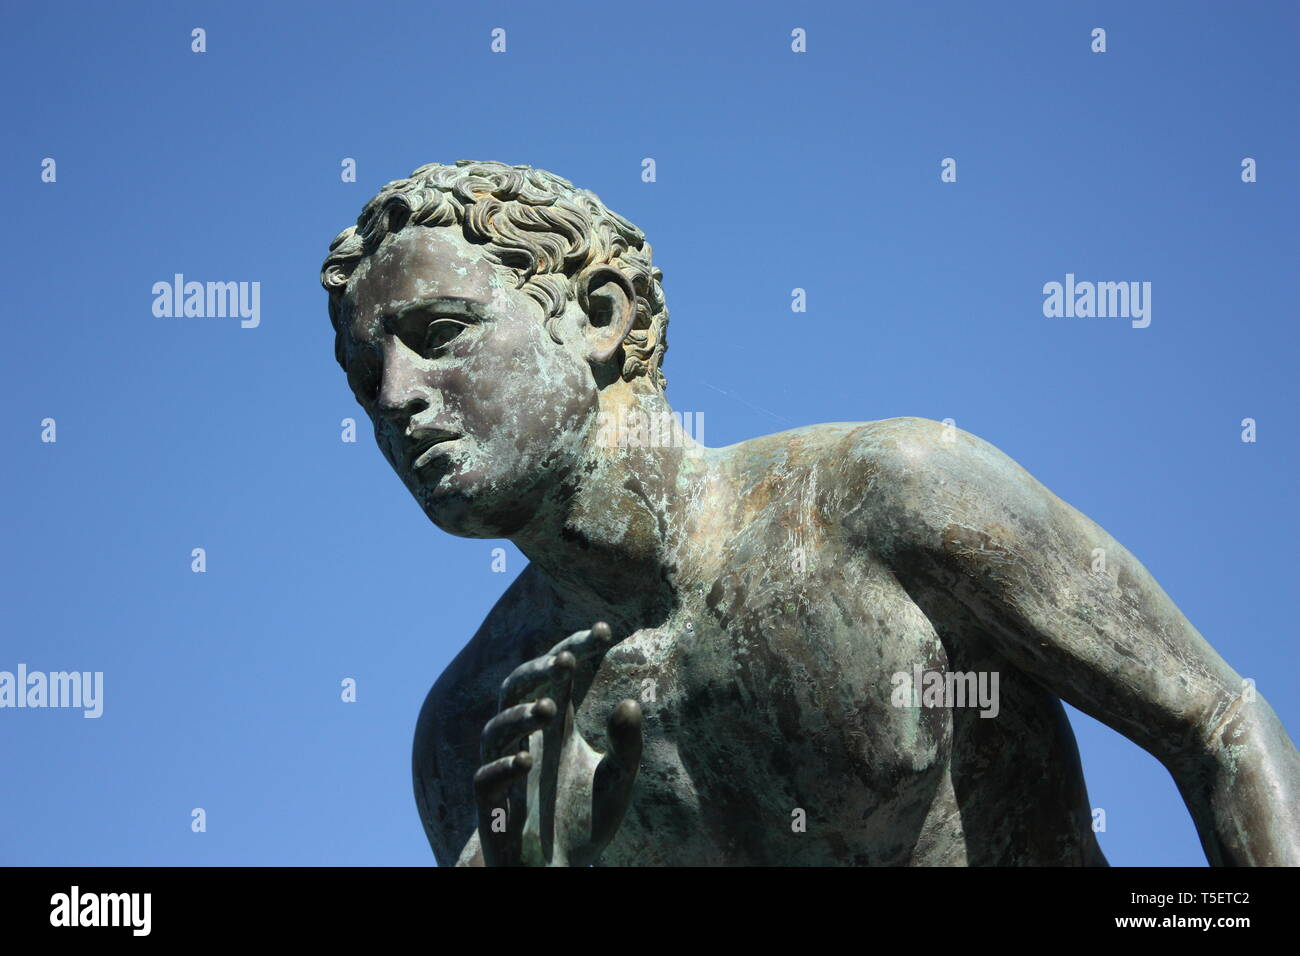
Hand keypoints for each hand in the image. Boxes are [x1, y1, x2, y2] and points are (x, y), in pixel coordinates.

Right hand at [472, 622, 641, 865]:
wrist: (555, 871)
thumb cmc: (583, 821)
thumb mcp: (618, 781)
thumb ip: (627, 746)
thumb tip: (629, 704)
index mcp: (556, 725)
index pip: (558, 673)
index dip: (576, 648)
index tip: (604, 630)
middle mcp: (526, 739)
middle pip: (516, 688)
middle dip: (538, 671)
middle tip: (565, 662)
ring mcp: (503, 770)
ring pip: (495, 730)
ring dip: (520, 716)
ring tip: (551, 710)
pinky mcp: (491, 807)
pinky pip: (486, 780)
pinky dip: (505, 766)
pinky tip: (528, 761)